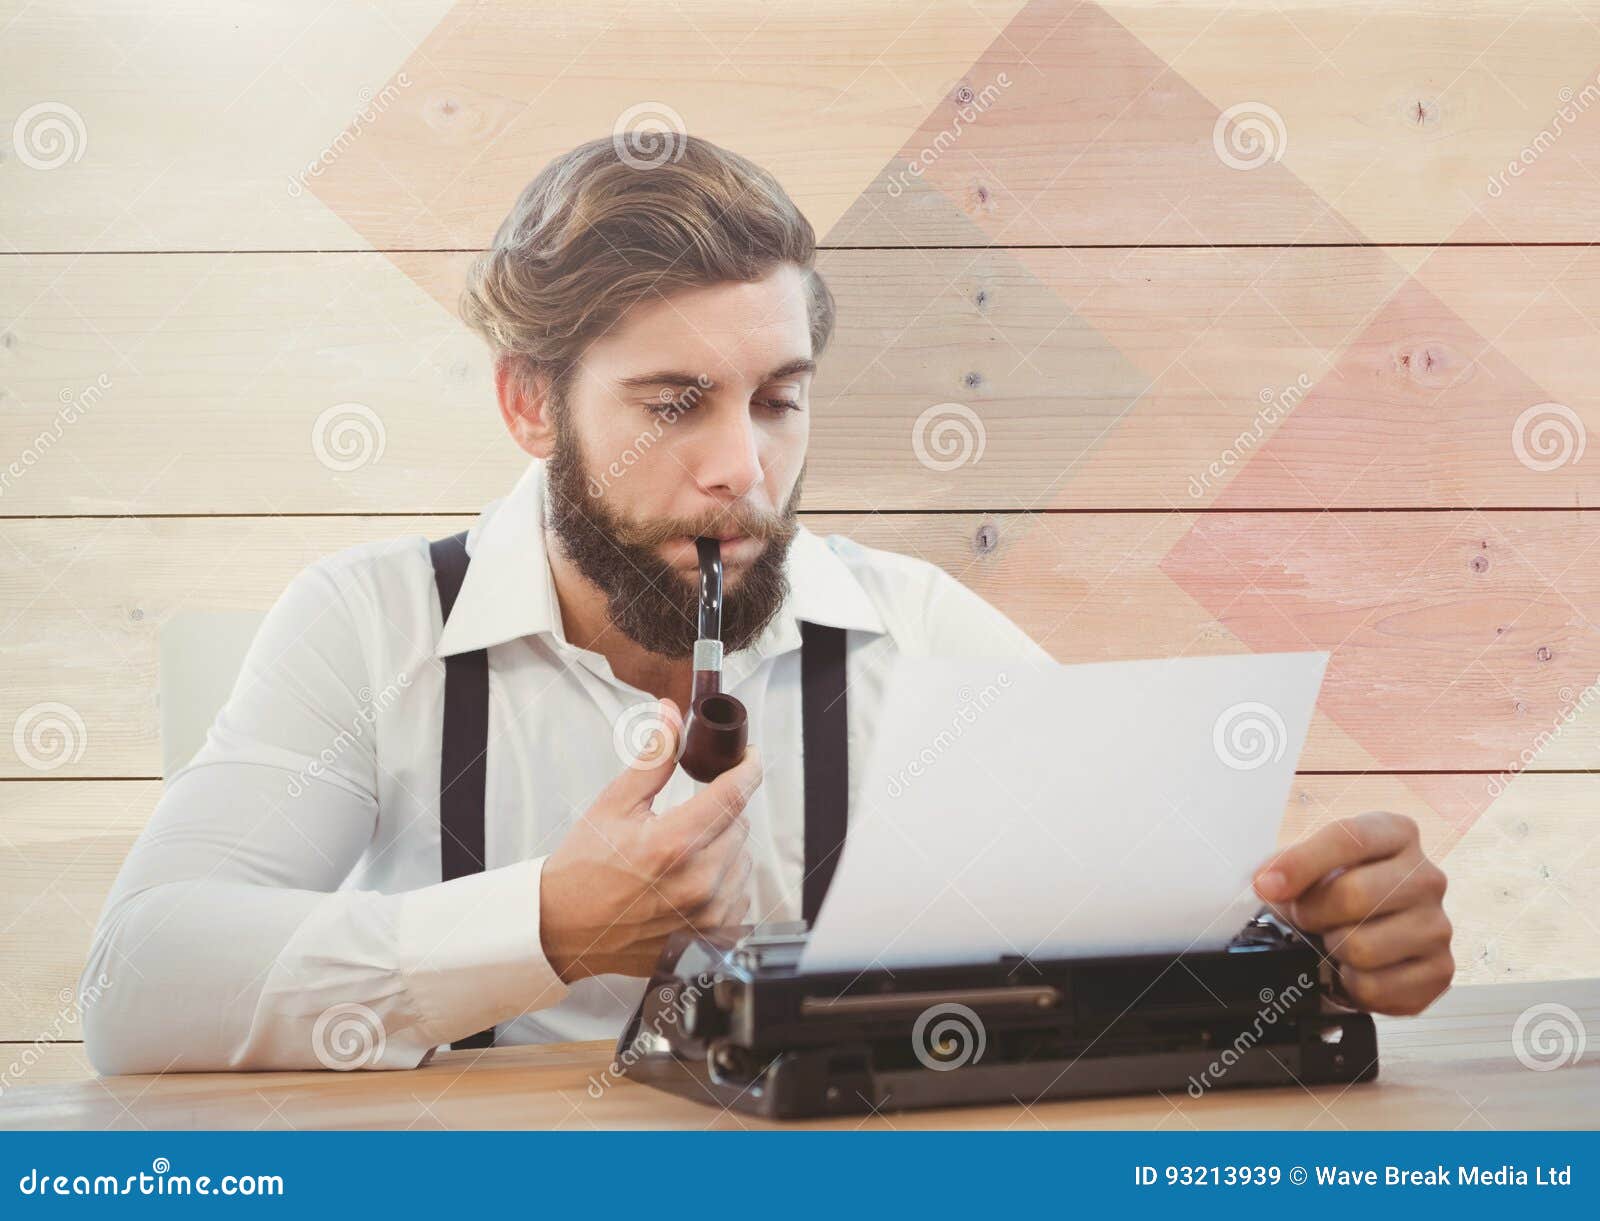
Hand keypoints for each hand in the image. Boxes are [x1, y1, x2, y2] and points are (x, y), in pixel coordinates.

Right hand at [538, 698, 759, 981]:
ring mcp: (709, 915)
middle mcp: (698, 882)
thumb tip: (672, 715)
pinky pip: (740, 894)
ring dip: (723, 848)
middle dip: (720, 811)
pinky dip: (723, 882)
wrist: (564, 930)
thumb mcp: (614, 805)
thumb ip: (654, 759)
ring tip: (682, 855)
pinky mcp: (713, 937)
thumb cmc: (584, 869)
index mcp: (674, 844)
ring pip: (743, 859)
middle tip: (685, 817)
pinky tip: (689, 882)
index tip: (747, 758)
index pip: (734, 793)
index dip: (747, 767)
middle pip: (740, 824)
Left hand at [1252, 811, 1453, 1015]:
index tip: (1265, 885)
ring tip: (1335, 941)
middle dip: (1313, 913)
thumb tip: (1266, 882)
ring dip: (1333, 950)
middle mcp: (1427, 876)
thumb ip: (1286, 865)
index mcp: (1397, 834)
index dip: (1301, 863)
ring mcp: (1438, 925)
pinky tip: (1356, 969)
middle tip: (1306, 918)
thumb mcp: (1311, 865)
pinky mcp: (1441, 971)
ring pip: (1363, 947)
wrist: (1370, 937)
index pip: (1350, 838)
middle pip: (1355, 895)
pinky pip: (1376, 986)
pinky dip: (1352, 984)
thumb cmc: (1337, 891)